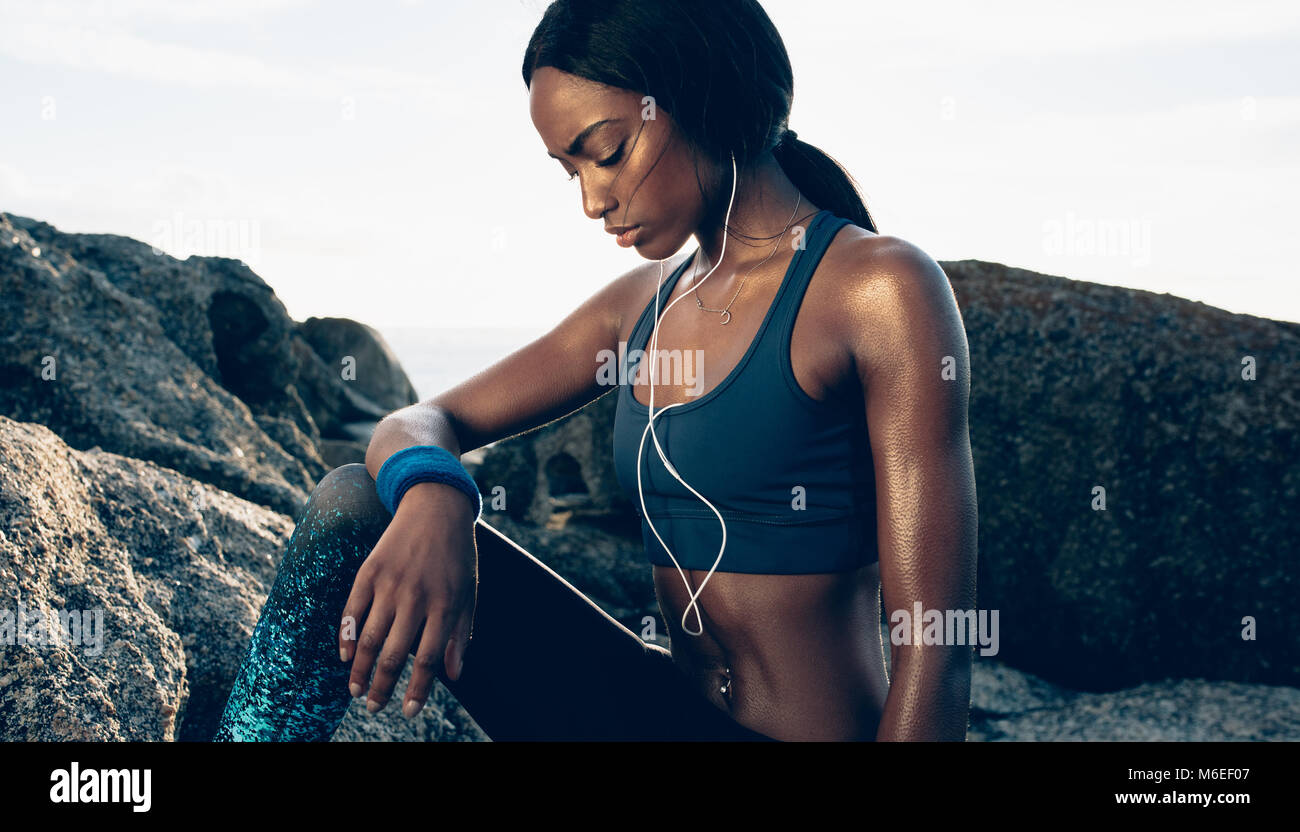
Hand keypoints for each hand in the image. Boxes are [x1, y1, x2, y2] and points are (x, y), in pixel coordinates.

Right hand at [338, 482, 477, 717]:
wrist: (436, 506)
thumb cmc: (457, 555)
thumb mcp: (469, 592)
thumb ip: (461, 635)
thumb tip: (454, 677)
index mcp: (445, 604)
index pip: (429, 658)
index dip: (417, 690)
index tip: (408, 713)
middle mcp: (416, 596)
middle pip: (395, 653)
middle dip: (382, 687)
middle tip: (374, 707)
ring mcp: (390, 583)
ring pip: (370, 637)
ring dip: (360, 669)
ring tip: (355, 691)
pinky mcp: (369, 570)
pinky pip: (352, 610)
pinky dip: (346, 636)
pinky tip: (345, 656)